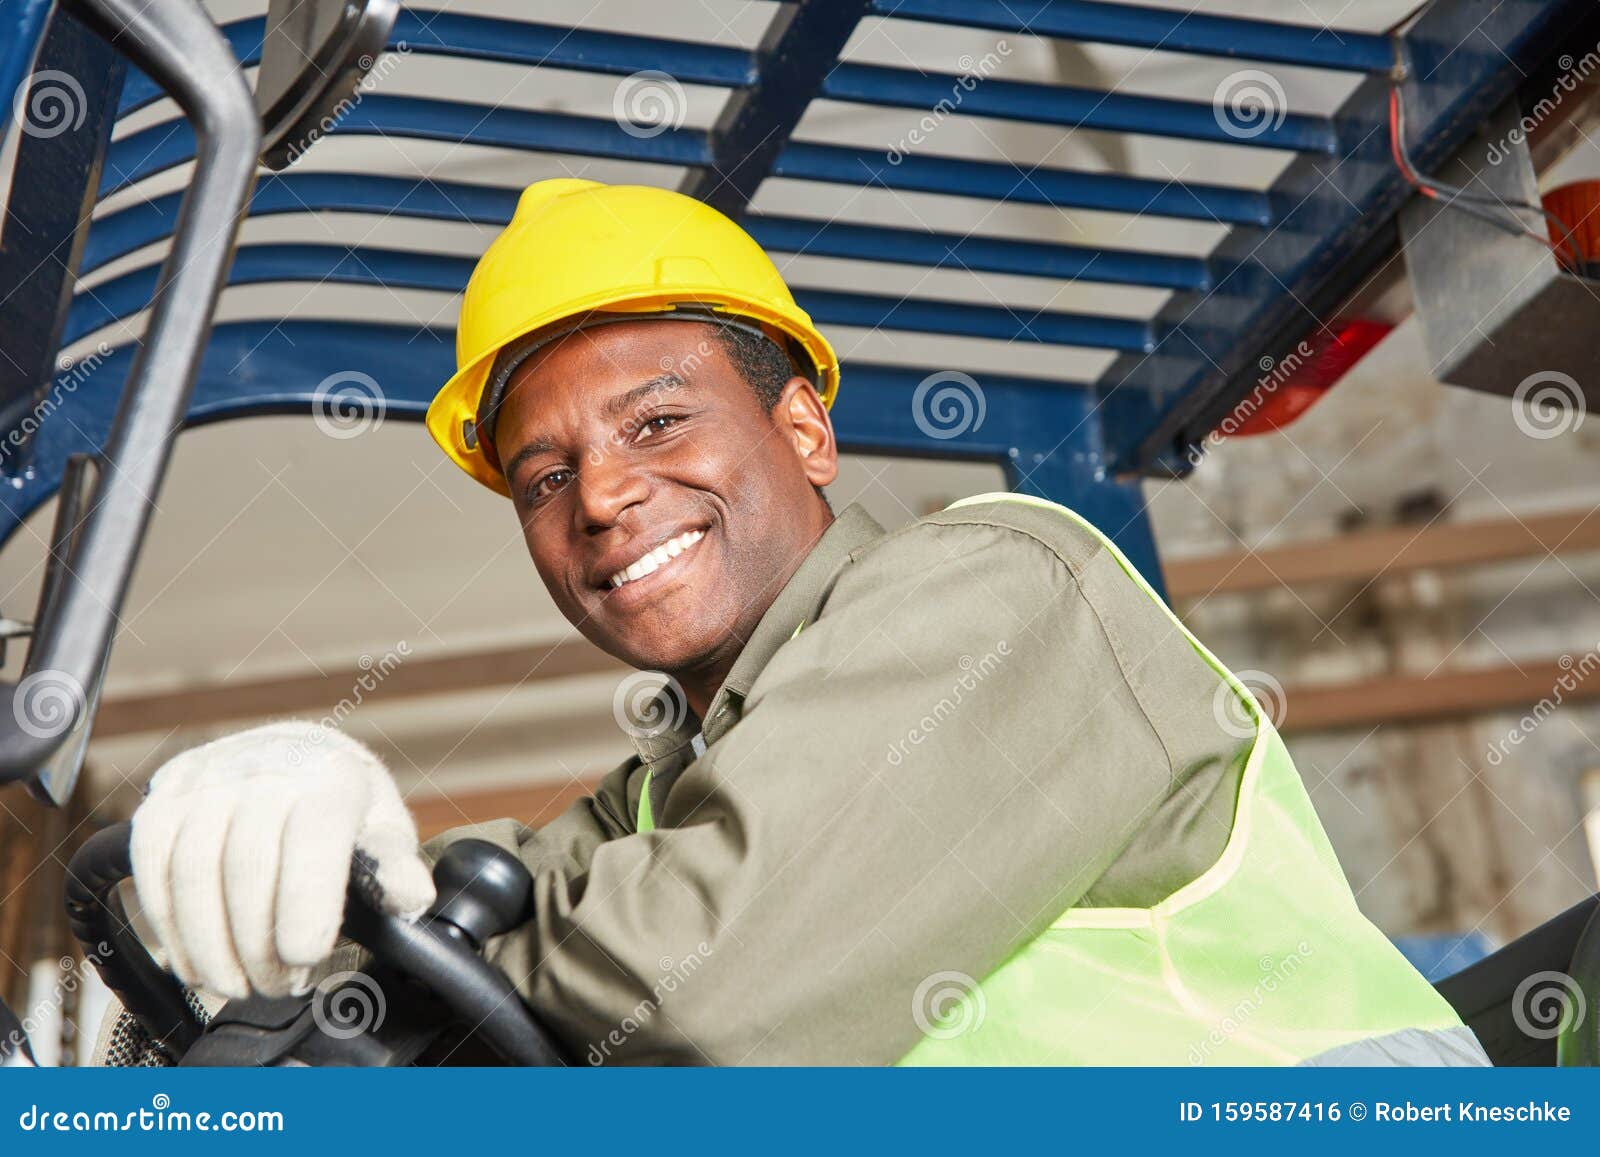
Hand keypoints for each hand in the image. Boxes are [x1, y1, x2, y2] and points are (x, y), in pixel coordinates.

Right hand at [129, 721, 434, 998]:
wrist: (290, 753)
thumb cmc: (343, 804)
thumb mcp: (382, 827)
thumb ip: (394, 866)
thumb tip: (412, 899)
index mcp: (330, 777)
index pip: (312, 839)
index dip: (305, 906)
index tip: (306, 958)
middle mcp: (266, 768)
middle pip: (246, 867)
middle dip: (258, 943)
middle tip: (277, 986)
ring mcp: (208, 780)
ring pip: (193, 871)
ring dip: (209, 945)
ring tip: (235, 985)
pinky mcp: (164, 799)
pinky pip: (152, 865)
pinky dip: (169, 925)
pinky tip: (195, 962)